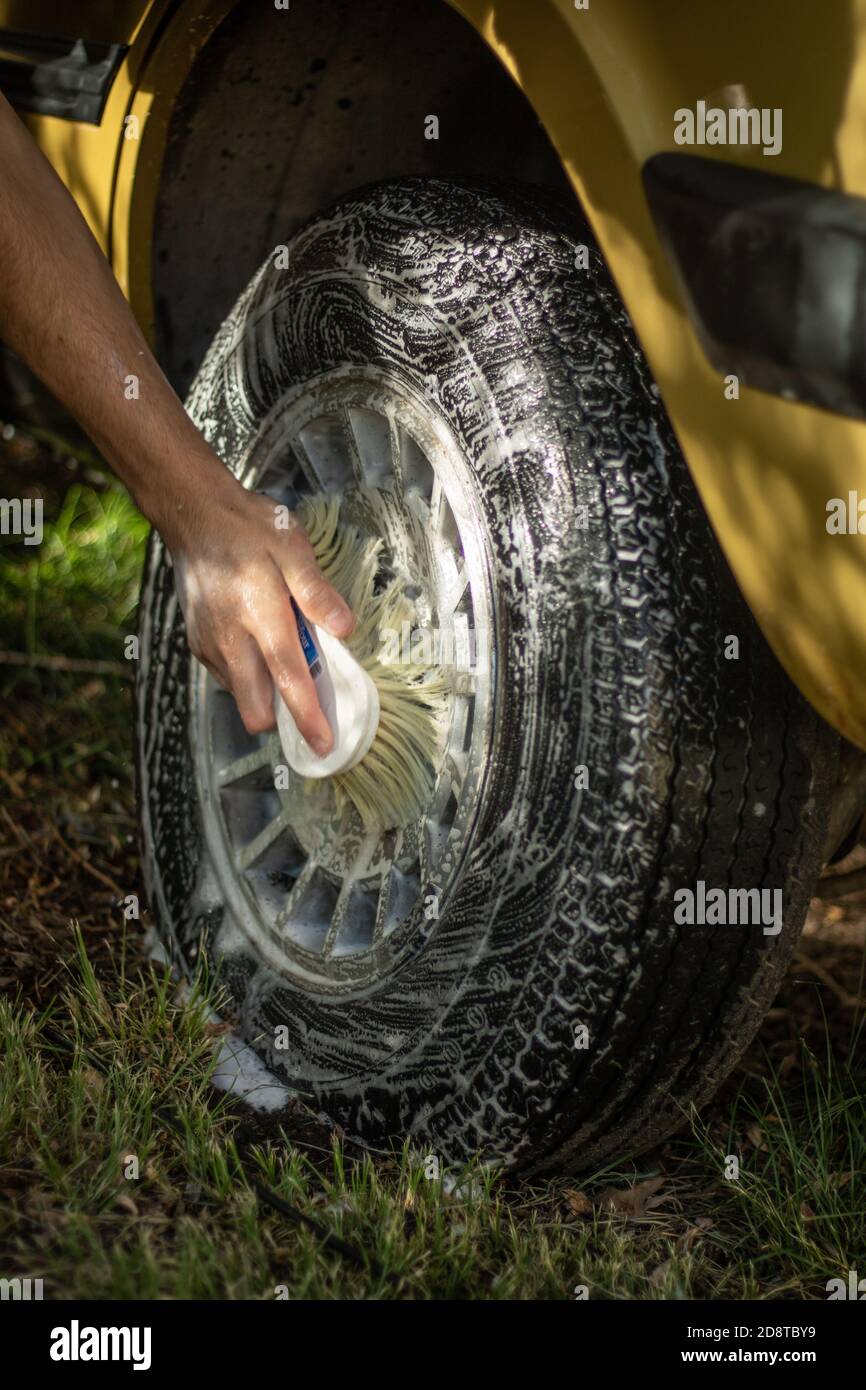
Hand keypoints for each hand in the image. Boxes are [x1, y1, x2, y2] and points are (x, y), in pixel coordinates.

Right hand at [165, 473, 353, 752]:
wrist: (194, 515)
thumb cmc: (249, 528)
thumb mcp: (293, 549)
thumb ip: (317, 594)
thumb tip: (345, 629)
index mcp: (261, 615)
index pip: (289, 679)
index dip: (307, 716)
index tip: (323, 744)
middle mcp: (231, 638)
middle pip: (255, 707)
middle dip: (281, 716)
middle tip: (306, 697)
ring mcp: (209, 643)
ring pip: (240, 695)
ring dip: (264, 691)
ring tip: (279, 651)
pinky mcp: (196, 643)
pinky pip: (227, 676)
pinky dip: (246, 672)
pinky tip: (255, 642)